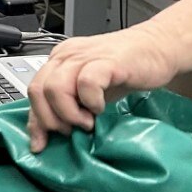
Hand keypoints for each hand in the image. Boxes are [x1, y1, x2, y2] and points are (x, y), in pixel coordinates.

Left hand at [26, 24, 178, 151]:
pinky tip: (100, 107)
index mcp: (59, 60)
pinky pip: (86, 83)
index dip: (36, 121)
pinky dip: (91, 102)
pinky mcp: (107, 61)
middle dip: (51, 119)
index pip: (33, 91)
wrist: (159, 47)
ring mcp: (86, 56)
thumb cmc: (125, 69)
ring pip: (56, 88)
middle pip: (38, 90)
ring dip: (68, 113)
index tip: (42, 144)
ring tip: (87, 121)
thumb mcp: (89, 92)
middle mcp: (68, 55)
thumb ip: (66, 107)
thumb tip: (43, 137)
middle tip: (72, 130)